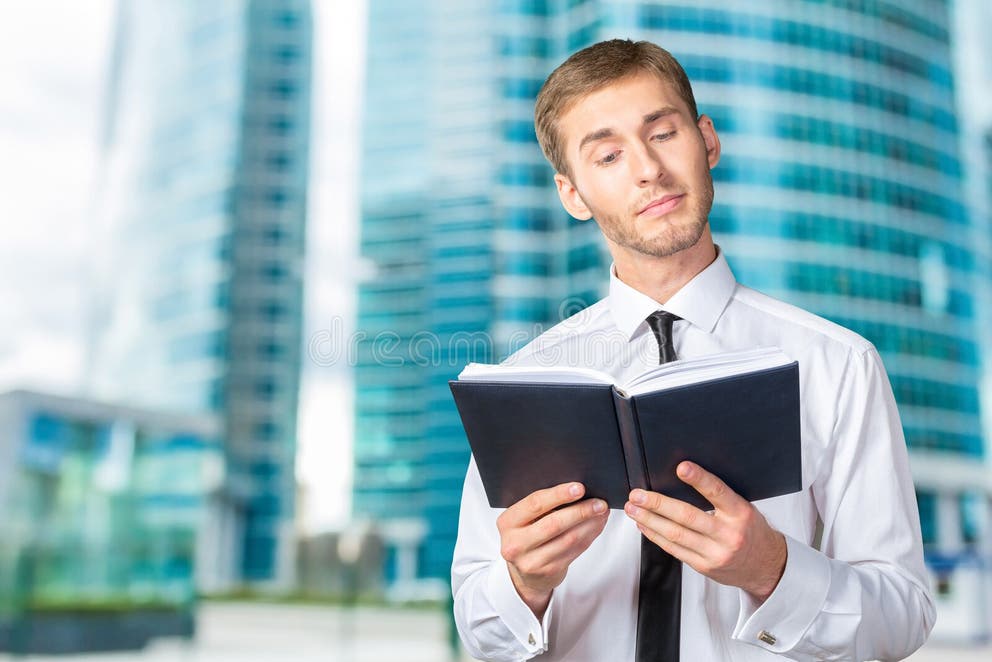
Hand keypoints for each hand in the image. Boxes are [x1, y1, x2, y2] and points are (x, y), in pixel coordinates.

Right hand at [496, 482, 608, 617]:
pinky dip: (590, 536)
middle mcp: (515, 543)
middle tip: (599, 502)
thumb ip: (543, 505)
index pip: (535, 504)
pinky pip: (575, 551)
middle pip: (554, 524)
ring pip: (568, 539)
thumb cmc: (527, 534)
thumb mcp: (524, 519)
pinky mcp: (548, 572)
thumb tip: (578, 490)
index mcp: (507, 522)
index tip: (580, 488)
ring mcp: (531, 561)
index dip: (559, 495)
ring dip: (590, 524)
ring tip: (602, 512)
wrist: (524, 572)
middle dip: (580, 511)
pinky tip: (597, 525)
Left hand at [623, 461, 786, 601]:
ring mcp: (715, 553)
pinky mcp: (704, 567)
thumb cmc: (751, 530)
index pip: (718, 493)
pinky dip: (656, 536)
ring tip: (633, 509)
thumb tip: (684, 474)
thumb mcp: (744, 509)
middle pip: (687, 517)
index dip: (700, 479)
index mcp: (741, 514)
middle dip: (658, 504)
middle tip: (637, 494)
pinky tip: (644, 525)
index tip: (681, 467)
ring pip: (676, 535)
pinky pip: (674, 550)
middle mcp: (728, 534)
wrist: (766, 566)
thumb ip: (720, 496)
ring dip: (649, 520)